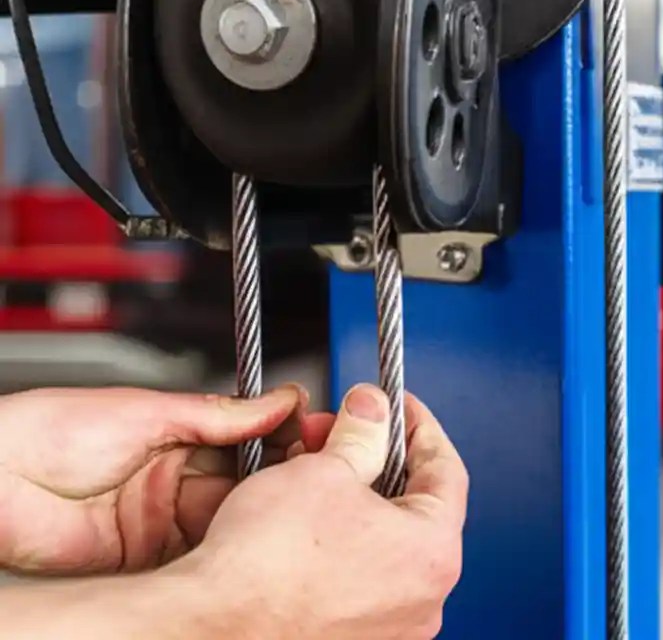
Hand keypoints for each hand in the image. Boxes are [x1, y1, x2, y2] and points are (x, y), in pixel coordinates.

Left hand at [0, 384, 324, 574]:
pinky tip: (251, 544)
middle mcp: (173, 483)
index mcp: (178, 439)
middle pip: (250, 488)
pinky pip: (199, 559)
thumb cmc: (44, 431)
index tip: (320, 438)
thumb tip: (279, 400)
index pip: (251, 442)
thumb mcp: (148, 410)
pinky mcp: (146, 560)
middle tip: (318, 478)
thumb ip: (218, 414)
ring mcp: (161, 523)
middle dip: (284, 483)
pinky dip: (226, 554)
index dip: (287, 442)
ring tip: (292, 510)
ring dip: (261, 519)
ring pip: (232, 524)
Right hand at [183, 384, 467, 639]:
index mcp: (433, 553)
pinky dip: (342, 548)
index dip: (418, 427)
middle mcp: (424, 599)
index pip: (446, 469)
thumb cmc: (263, 568)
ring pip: (384, 546)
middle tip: (343, 435)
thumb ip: (361, 433)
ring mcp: (392, 628)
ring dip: (355, 505)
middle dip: (375, 462)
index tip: (398, 408)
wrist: (210, 628)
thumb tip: (373, 412)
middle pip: (415, 508)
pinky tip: (307, 528)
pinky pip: (360, 581)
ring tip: (313, 478)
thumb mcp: (322, 471)